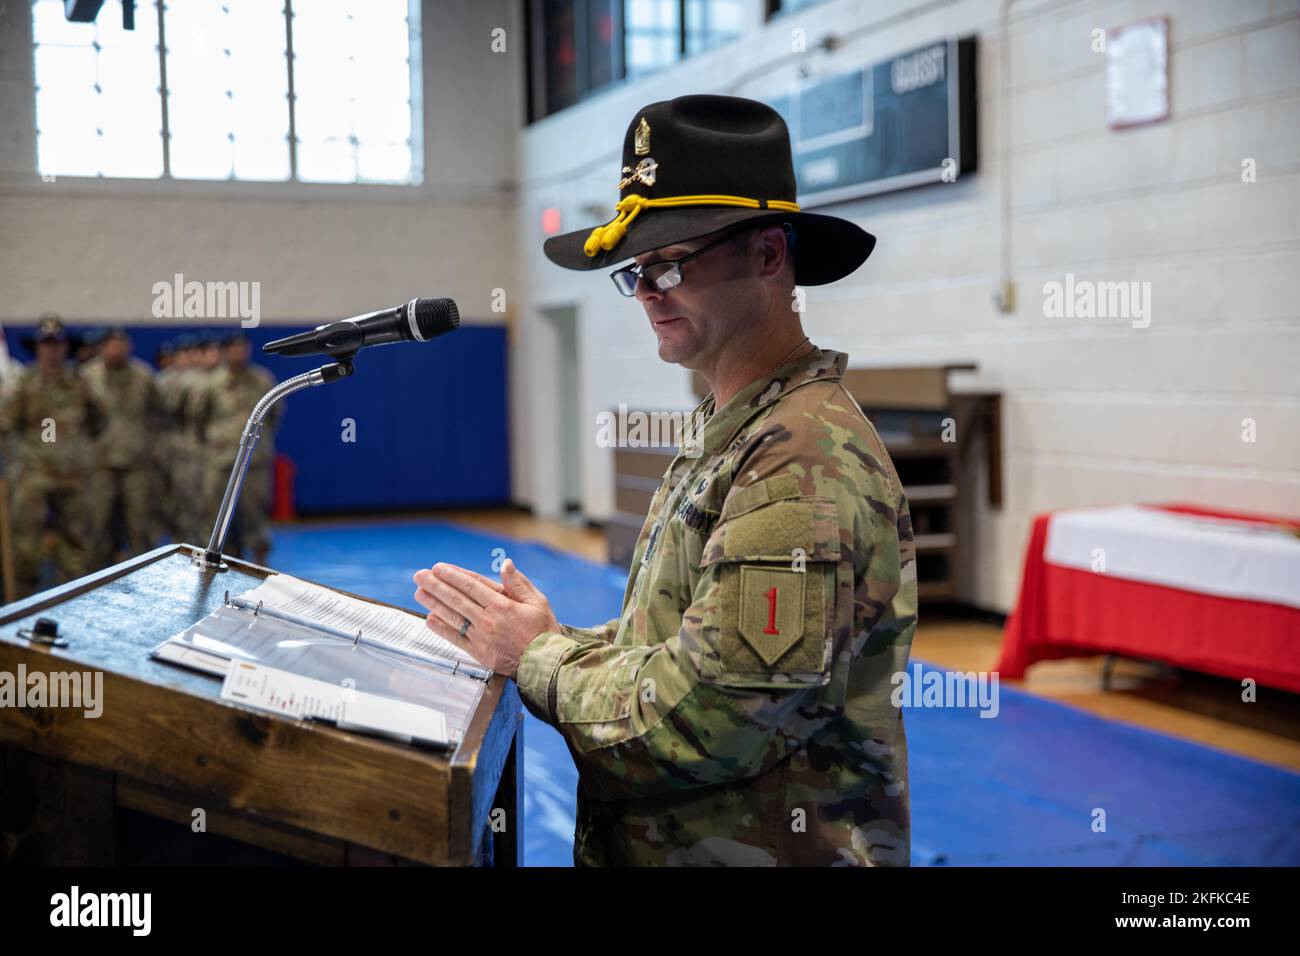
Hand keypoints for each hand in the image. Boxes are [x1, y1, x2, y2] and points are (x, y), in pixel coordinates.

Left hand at [413, 558, 559, 679]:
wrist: (545, 665)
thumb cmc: (544, 632)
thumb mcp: (538, 602)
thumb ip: (519, 583)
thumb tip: (505, 564)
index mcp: (502, 605)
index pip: (471, 585)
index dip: (453, 575)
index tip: (439, 568)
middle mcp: (488, 620)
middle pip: (457, 599)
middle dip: (436, 585)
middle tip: (420, 576)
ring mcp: (481, 637)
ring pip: (452, 616)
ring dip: (433, 603)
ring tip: (419, 593)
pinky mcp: (478, 652)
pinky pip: (456, 638)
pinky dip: (442, 629)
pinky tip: (430, 620)